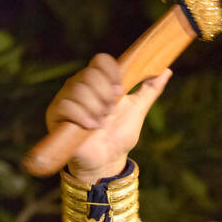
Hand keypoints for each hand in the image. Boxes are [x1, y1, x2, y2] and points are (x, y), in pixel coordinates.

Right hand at [45, 52, 172, 180]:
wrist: (107, 161)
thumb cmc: (119, 135)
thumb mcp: (137, 110)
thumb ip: (150, 90)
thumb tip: (166, 70)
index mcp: (98, 81)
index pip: (101, 60)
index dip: (112, 72)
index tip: (121, 91)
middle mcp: (80, 85)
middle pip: (90, 74)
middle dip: (105, 95)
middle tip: (110, 113)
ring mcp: (66, 98)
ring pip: (78, 89)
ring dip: (95, 108)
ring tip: (100, 123)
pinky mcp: (55, 113)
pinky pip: (66, 105)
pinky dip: (82, 116)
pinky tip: (91, 126)